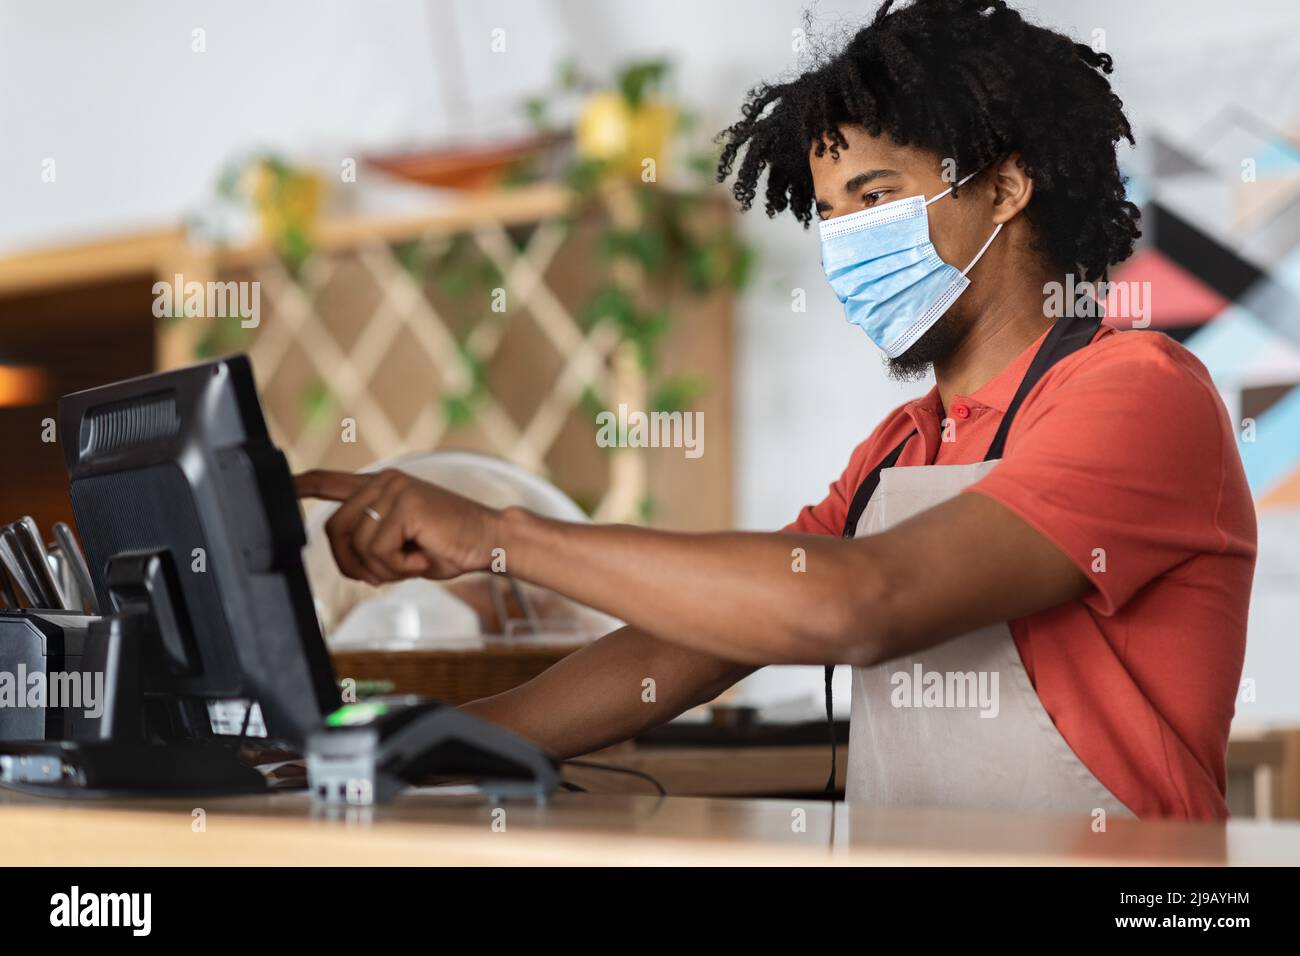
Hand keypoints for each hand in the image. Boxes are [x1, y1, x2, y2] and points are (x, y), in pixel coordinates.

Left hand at [294, 468, 502, 585]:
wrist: (491, 540)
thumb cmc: (448, 546)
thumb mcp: (402, 546)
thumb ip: (372, 544)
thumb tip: (349, 562)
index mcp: (380, 487)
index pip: (330, 481)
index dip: (302, 485)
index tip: (281, 487)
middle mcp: (383, 481)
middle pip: (335, 530)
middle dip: (354, 564)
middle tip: (389, 574)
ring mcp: (394, 489)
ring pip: (358, 545)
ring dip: (385, 568)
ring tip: (415, 561)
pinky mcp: (406, 504)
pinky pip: (380, 550)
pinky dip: (401, 566)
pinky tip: (424, 556)